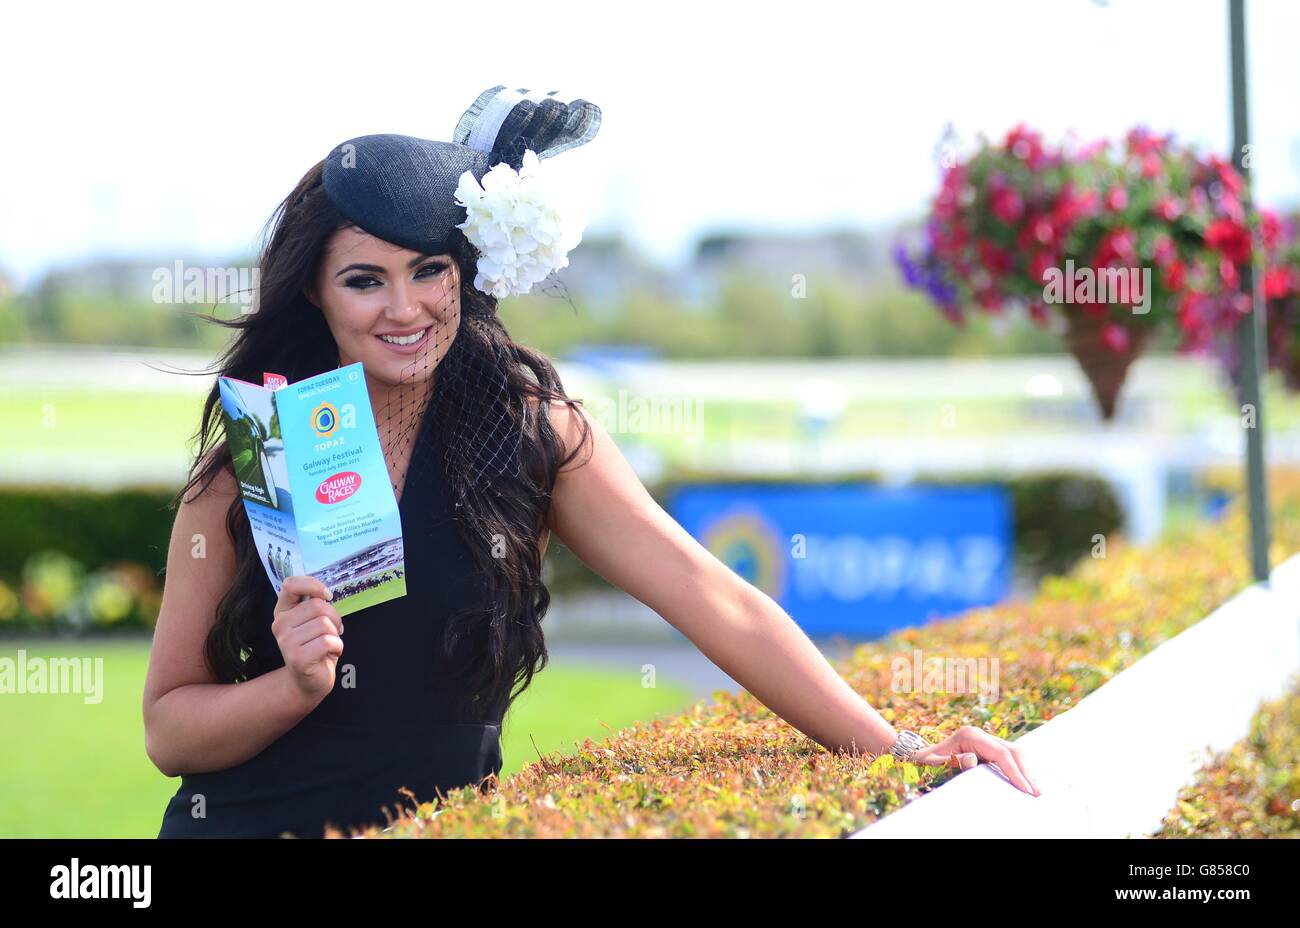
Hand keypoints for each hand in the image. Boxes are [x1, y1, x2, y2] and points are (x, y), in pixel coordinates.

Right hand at [272, 575, 343, 704]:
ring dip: (336, 634)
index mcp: (283, 611)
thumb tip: (325, 594)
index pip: (291, 584)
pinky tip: (331, 653)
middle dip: (334, 617)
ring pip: (325, 624)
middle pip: (317, 606)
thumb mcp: (313, 620)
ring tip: (329, 644)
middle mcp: (280, 625)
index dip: (313, 585)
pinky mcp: (297, 658)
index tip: (326, 596)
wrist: (309, 680)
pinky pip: (328, 641)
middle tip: (333, 631)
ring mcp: (285, 642)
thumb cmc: (315, 646)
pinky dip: (338, 646)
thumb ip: (315, 604)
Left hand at [906, 725, 1040, 796]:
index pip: (1001, 753)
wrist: (918, 754)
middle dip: (1025, 771)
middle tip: (1037, 793)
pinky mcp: (986, 747)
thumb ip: (951, 762)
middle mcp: (980, 734)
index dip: (1015, 772)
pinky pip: (1006, 757)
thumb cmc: (924, 761)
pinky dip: (1017, 769)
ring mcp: (984, 739)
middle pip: (1011, 750)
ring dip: (1024, 770)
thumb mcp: (933, 764)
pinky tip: (1024, 782)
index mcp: (970, 735)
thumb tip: (973, 759)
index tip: (1025, 789)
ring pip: (1012, 752)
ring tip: (1035, 790)